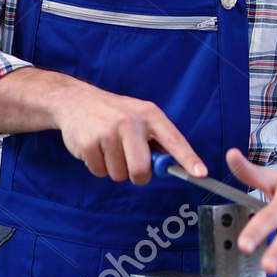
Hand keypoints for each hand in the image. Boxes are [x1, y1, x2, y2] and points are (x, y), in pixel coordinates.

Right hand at [51, 83, 206, 184]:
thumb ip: (156, 140)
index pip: (174, 140)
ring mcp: (108, 132)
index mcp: (150, 115)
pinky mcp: (89, 142)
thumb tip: (171, 166)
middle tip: (131, 164)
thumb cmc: (114, 114)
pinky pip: (99, 172)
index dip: (189, 159)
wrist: (75, 100)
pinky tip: (95, 147)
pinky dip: (98, 166)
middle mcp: (131, 122)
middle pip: (141, 170)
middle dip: (137, 176)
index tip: (201, 174)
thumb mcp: (139, 117)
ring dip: (114, 169)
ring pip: (119, 174)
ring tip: (109, 147)